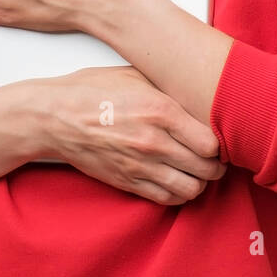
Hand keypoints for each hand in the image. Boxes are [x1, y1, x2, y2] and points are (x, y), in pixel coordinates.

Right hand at [29, 65, 227, 205]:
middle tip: (213, 158)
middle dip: (215, 166)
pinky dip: (179, 194)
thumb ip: (170, 91)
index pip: (212, 143)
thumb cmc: (94, 91)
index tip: (217, 138)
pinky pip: (167, 199)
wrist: (56, 116)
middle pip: (207, 169)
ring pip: (191, 189)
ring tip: (196, 171)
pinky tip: (177, 180)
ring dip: (200, 182)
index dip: (220, 143)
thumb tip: (200, 99)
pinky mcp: (127, 182)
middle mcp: (154, 142)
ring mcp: (140, 165)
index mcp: (161, 111)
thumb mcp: (137, 76)